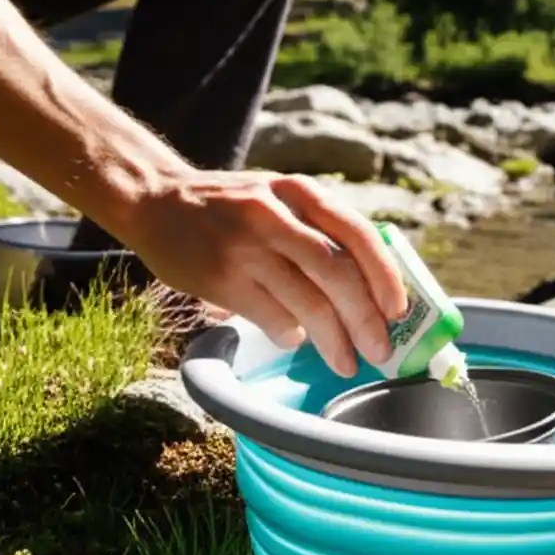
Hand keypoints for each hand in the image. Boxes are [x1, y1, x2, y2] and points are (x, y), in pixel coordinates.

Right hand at [124, 170, 408, 376]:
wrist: (156, 200)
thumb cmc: (231, 207)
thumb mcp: (279, 198)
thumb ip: (317, 229)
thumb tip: (369, 288)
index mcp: (300, 192)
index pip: (357, 234)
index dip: (384, 276)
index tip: (398, 310)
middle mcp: (275, 215)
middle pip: (336, 273)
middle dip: (365, 318)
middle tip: (380, 350)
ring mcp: (246, 247)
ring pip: (307, 301)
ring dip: (333, 339)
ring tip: (346, 362)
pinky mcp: (220, 277)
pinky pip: (270, 316)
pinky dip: (290, 334)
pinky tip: (295, 340)